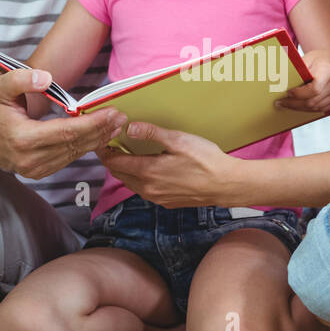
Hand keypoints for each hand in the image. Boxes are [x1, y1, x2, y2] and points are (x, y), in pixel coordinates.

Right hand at [0, 69, 127, 179]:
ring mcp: (35, 170)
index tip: (112, 112)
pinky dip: (85, 147)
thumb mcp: (0, 88)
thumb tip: (46, 78)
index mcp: (22, 139)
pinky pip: (68, 159)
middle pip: (75, 144)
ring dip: (97, 139)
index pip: (67, 132)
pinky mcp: (40, 173)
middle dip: (101, 130)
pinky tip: (98, 135)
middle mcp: (30, 160)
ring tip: (115, 125)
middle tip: (121, 116)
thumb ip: (21, 80)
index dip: (92, 123)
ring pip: (74, 154)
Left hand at [96, 121, 237, 208]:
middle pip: (120, 174)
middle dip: (114, 159)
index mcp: (147, 172)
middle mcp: (148, 188)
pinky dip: (139, 178)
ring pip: (131, 183)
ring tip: (130, 154)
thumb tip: (129, 128)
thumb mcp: (178, 140)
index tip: (102, 139)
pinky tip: (149, 168)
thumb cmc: (206, 161)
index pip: (114, 162)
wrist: (226, 185)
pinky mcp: (167, 202)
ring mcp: (157, 198)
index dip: (105, 150)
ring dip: (126, 170)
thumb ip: (151, 133)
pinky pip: (145, 190)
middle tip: (114, 143)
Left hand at [276, 49, 329, 116]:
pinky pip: (320, 109)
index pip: (314, 89)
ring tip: (285, 104)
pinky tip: (297, 105)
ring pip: (315, 108)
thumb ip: (297, 69)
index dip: (299, 94)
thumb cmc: (320, 60)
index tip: (287, 92)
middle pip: (313, 101)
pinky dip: (307, 109)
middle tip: (279, 103)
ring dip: (298, 108)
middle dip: (294, 104)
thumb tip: (279, 80)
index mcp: (328, 71)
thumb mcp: (309, 58)